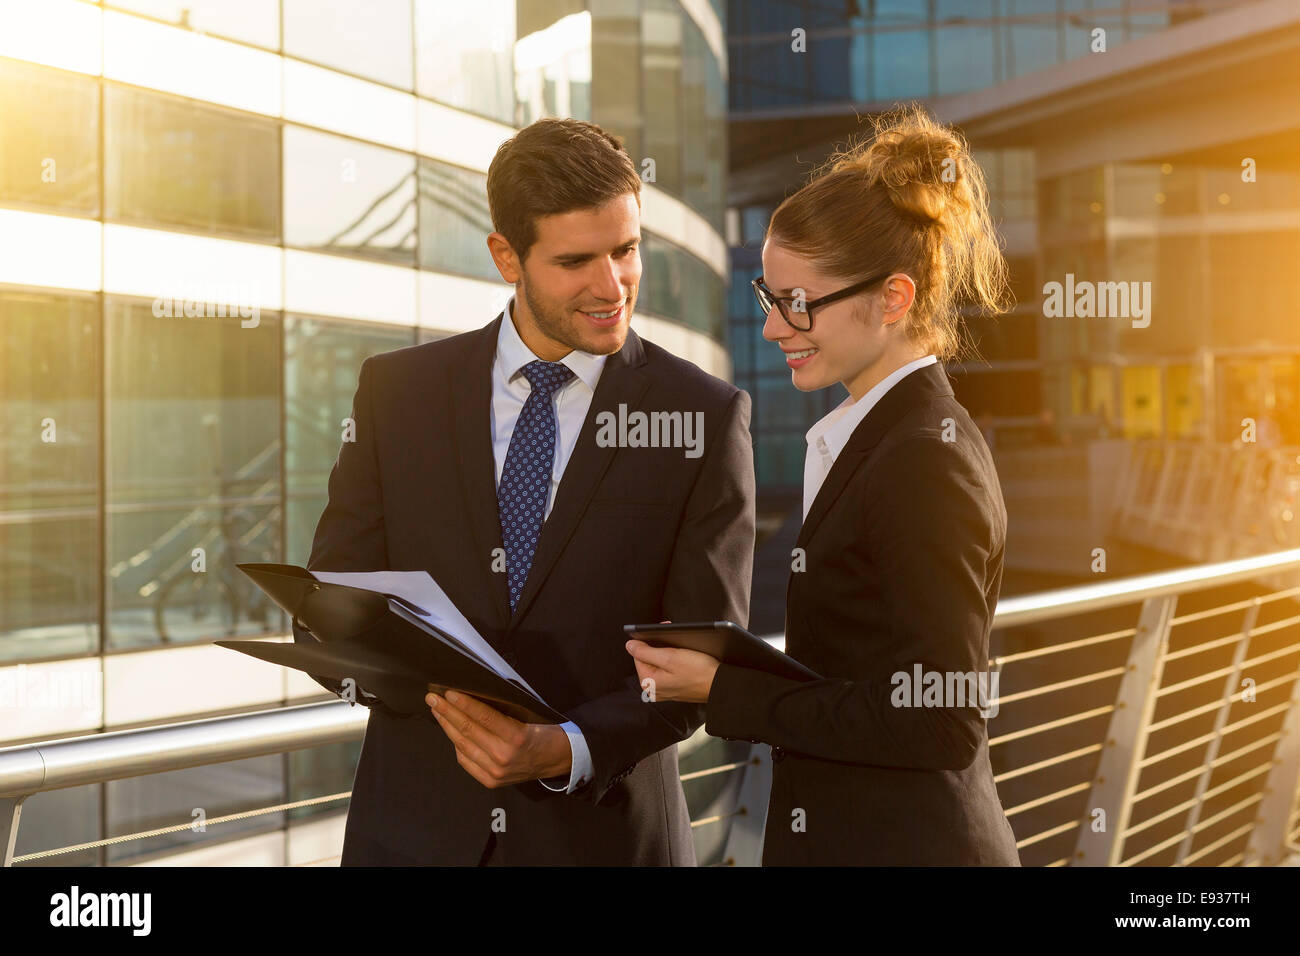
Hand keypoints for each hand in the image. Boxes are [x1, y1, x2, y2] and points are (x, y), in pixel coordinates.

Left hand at [427, 690, 571, 787]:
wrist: (557, 760)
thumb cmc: (544, 732)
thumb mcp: (528, 716)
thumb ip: (501, 711)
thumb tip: (472, 698)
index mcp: (516, 737)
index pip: (483, 717)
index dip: (464, 704)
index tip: (448, 692)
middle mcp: (504, 757)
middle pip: (468, 731)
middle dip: (447, 712)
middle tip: (433, 698)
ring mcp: (496, 772)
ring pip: (463, 746)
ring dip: (447, 726)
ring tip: (437, 711)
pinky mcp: (491, 781)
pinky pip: (466, 761)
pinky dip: (457, 745)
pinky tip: (451, 732)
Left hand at [625, 639, 719, 703]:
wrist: (721, 685)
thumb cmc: (699, 672)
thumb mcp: (670, 657)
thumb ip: (645, 652)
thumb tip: (629, 646)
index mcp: (649, 682)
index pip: (639, 654)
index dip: (650, 639)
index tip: (662, 630)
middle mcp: (654, 689)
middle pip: (649, 659)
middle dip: (660, 645)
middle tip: (674, 637)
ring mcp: (665, 690)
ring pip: (660, 663)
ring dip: (669, 652)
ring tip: (682, 648)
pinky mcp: (676, 688)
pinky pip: (669, 670)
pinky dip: (675, 661)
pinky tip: (686, 657)